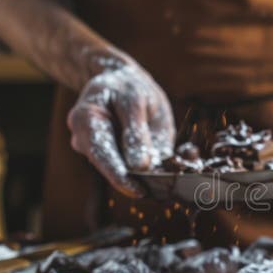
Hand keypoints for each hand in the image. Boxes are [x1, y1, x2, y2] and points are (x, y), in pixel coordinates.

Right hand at [67, 64, 174, 197]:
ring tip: (182, 171)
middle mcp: (90, 144)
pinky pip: (144, 168)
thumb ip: (136, 132)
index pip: (102, 155)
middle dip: (142, 180)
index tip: (138, 190)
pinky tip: (186, 161)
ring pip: (131, 172)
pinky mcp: (126, 159)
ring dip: (157, 175)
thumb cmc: (126, 86)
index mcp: (86, 122)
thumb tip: (139, 166)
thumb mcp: (134, 100)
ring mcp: (107, 154)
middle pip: (115, 169)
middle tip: (168, 189)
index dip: (120, 176)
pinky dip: (165, 168)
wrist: (125, 82)